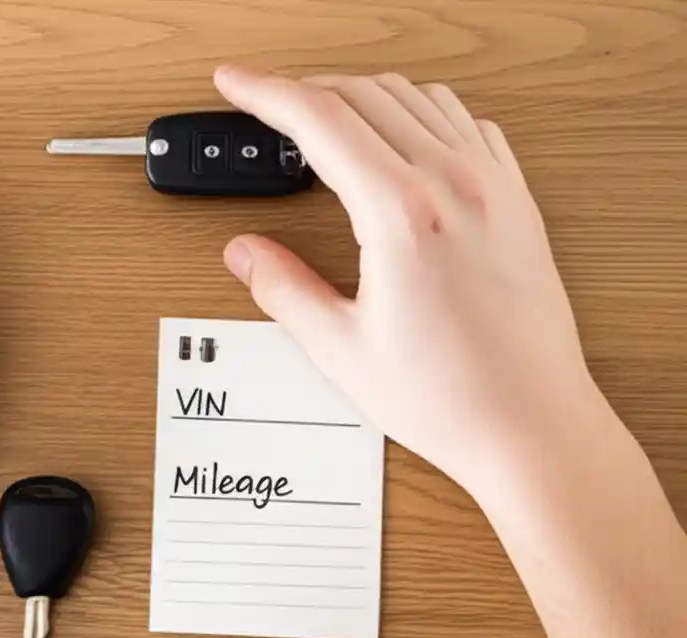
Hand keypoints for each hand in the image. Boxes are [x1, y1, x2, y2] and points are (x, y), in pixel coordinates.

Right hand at [214, 67, 601, 495]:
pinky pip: (466, 122)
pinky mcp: (517, 202)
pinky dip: (420, 110)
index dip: (265, 92)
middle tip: (264, 101)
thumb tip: (245, 252)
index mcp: (401, 215)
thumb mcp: (341, 349)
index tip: (234, 82)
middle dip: (304, 87)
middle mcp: (453, 185)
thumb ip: (284, 289)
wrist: (534, 426)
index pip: (319, 120)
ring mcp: (493, 187)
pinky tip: (403, 135)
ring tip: (324, 114)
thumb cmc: (452, 398)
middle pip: (365, 94)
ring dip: (361, 92)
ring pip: (417, 96)